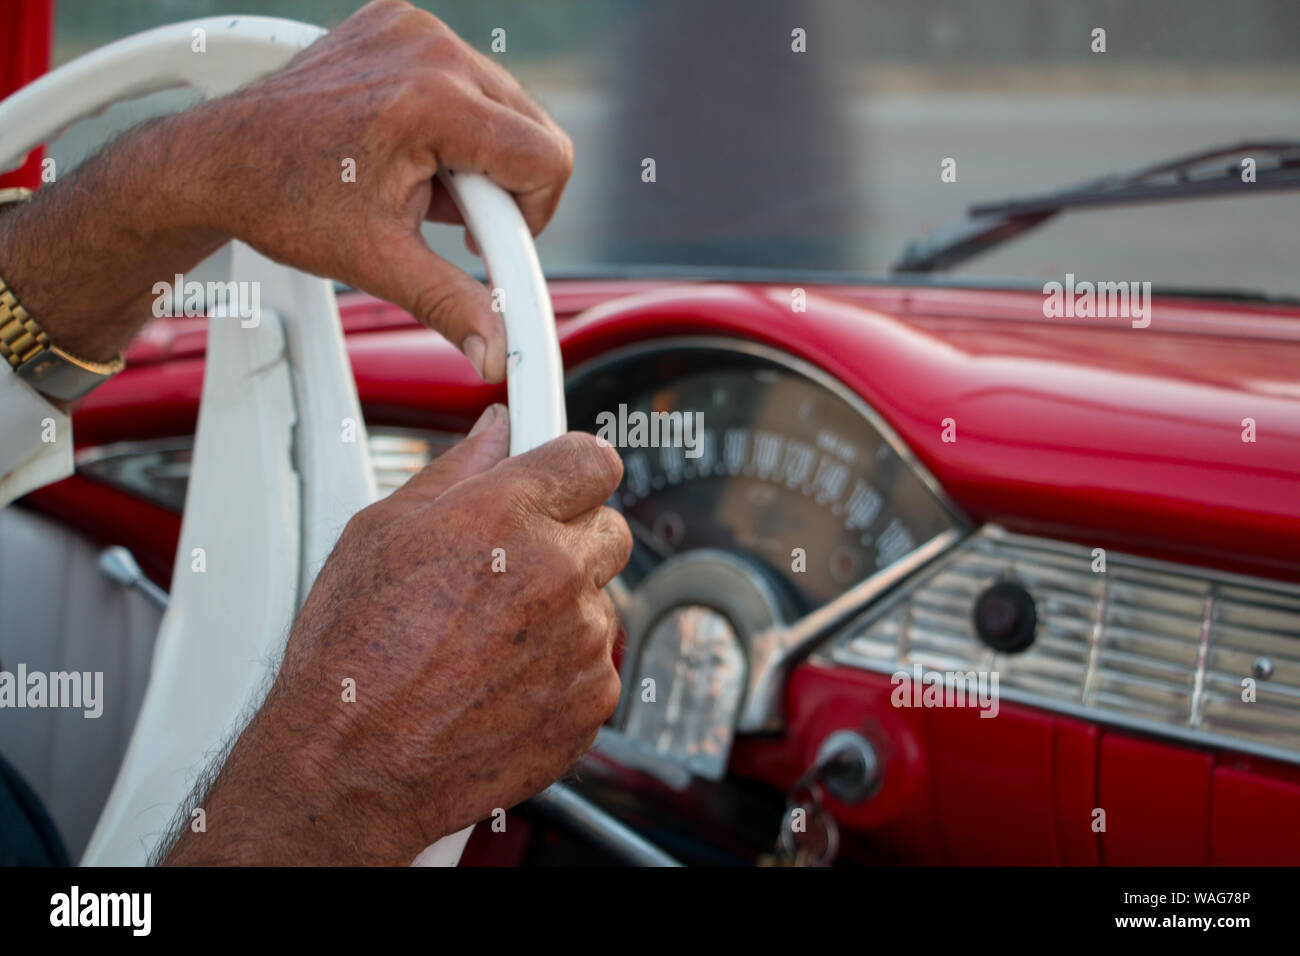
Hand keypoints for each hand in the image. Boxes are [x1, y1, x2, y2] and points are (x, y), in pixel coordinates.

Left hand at [0, 0, 570, 378]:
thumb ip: (451, 304)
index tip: (487, 237)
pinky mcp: (399, 23)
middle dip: (502, 183)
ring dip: (477, 152)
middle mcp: (428, 49)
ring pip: (502, 101)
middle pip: (530, 126)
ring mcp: (412, 29)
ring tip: (418, 180)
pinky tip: (406, 149)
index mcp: (431, 101)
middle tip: (444, 214)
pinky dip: (450, 118)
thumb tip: (495, 352)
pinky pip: (463, 75)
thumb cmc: (283, 201)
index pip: (546, 156)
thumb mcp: (378, 261)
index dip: (532, 211)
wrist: (217, 160)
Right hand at [163, 405, 630, 865]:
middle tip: (513, 564)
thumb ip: (455, 471)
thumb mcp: (381, 533)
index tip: (560, 481)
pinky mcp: (592, 698)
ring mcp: (580, 639)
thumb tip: (492, 435)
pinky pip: (597, 661)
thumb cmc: (352, 657)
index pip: (592, 459)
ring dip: (563, 606)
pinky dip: (562, 667)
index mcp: (505, 516)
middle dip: (571, 537)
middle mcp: (554, 572)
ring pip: (602, 597)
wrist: (352, 767)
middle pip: (609, 527)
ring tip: (489, 636)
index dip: (572, 470)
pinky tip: (502, 677)